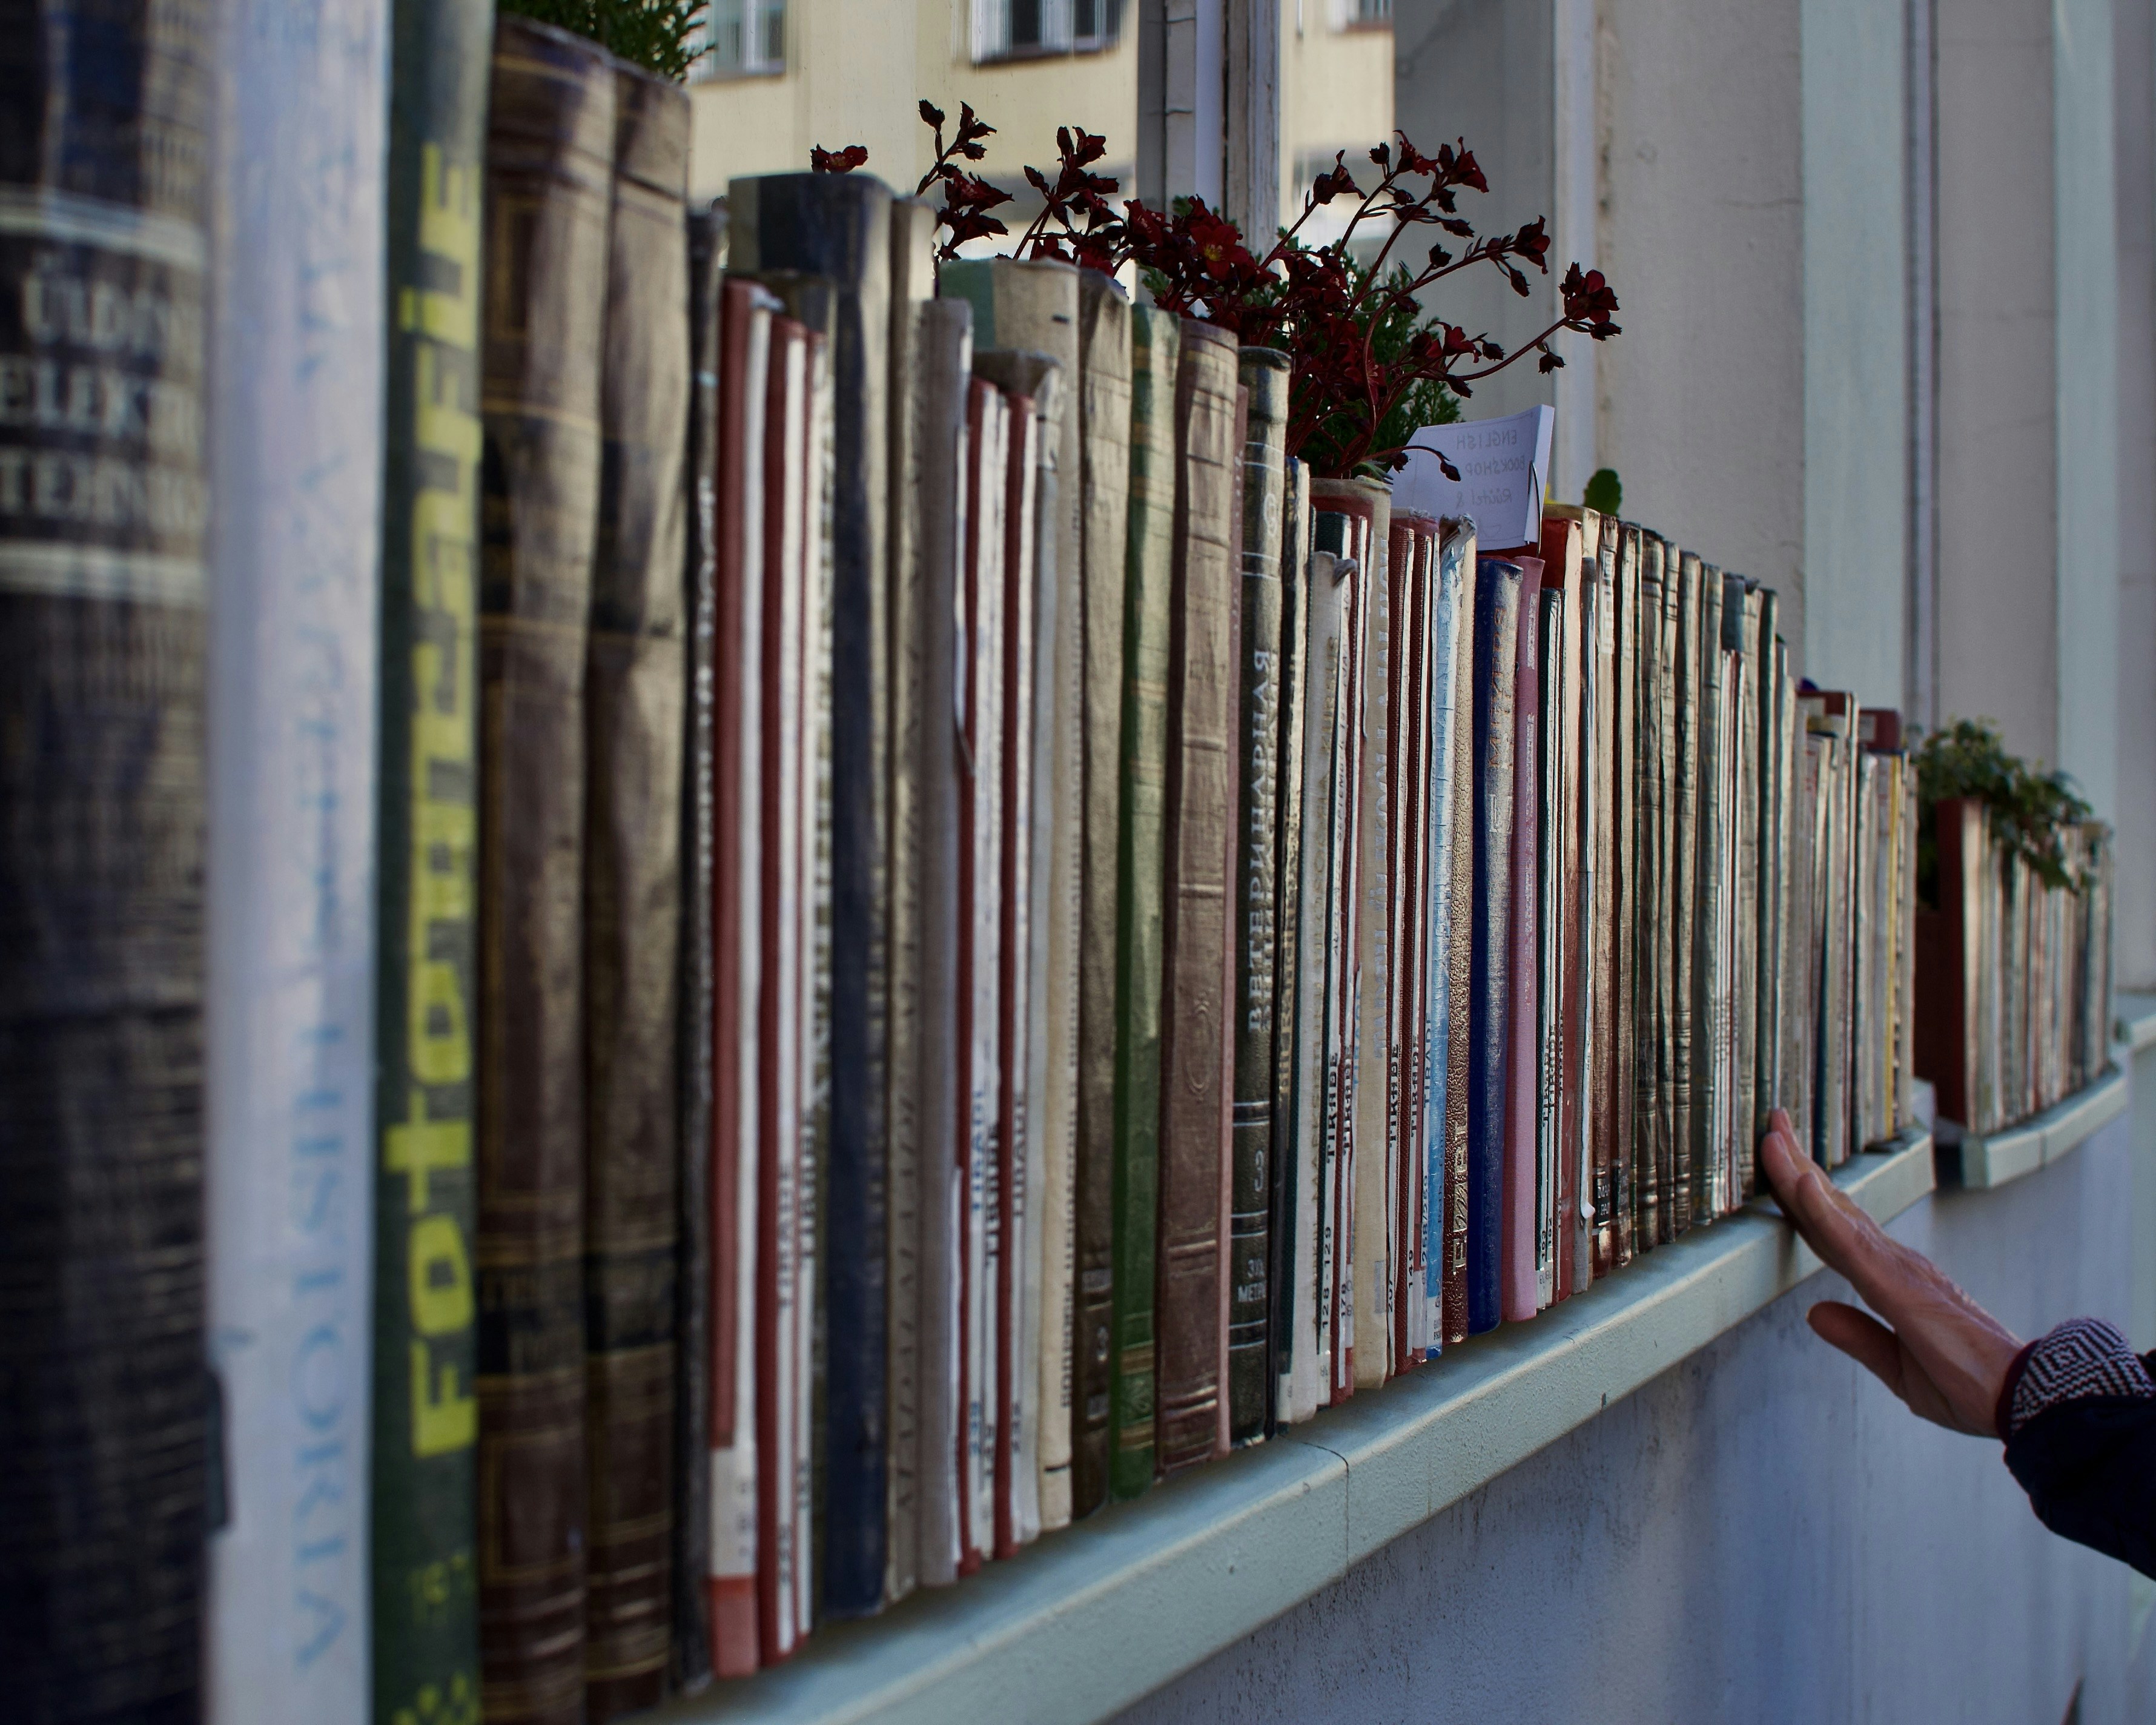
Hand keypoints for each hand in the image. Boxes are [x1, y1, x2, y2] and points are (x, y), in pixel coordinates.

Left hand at [1757, 1110, 2021, 1437]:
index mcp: (1892, 1282)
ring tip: (1772, 1136)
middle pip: (1832, 1210)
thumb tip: (1813, 1313)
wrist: (2019, 1401)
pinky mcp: (1900, 1284)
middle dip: (1797, 1168)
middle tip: (1772, 1127)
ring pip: (1835, 1215)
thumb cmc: (1971, 1387)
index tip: (1780, 1168)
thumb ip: (1859, 1338)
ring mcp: (1897, 1269)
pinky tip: (1802, 1183)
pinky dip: (1824, 1212)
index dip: (1803, 1200)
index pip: (1834, 1234)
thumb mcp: (1899, 1368)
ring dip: (1799, 1174)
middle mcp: (1894, 1263)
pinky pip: (1853, 1243)